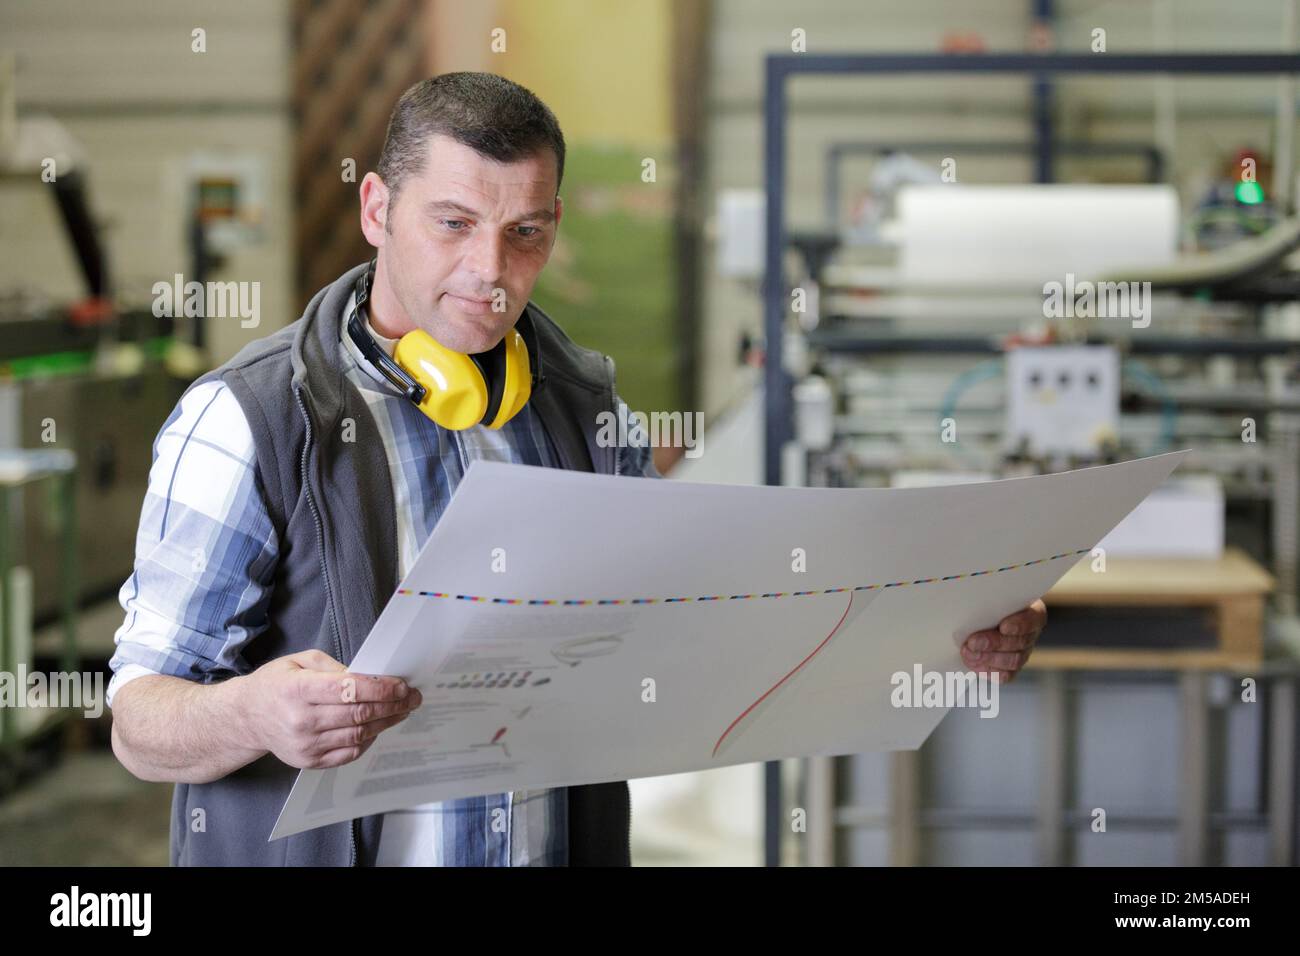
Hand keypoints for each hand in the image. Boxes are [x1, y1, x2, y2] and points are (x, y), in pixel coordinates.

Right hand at [236, 649, 421, 768]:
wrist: (246, 718)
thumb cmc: (275, 684)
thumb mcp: (300, 661)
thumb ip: (334, 667)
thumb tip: (369, 677)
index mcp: (297, 689)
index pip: (348, 690)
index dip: (381, 688)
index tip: (403, 685)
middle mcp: (301, 720)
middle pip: (359, 714)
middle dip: (393, 704)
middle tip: (413, 697)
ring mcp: (305, 745)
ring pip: (358, 734)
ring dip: (386, 722)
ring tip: (402, 710)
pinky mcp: (309, 761)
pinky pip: (349, 752)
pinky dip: (369, 739)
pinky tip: (379, 726)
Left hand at [960, 598, 1046, 683]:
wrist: (980, 615)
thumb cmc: (985, 599)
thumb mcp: (988, 595)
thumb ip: (985, 599)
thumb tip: (969, 600)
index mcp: (1031, 611)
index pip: (1032, 618)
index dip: (1019, 624)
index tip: (1003, 627)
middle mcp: (1031, 633)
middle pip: (1019, 642)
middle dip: (994, 643)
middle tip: (972, 642)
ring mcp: (1023, 652)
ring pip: (1013, 660)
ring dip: (988, 658)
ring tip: (968, 653)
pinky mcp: (1012, 667)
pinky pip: (1006, 675)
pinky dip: (989, 671)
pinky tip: (974, 664)